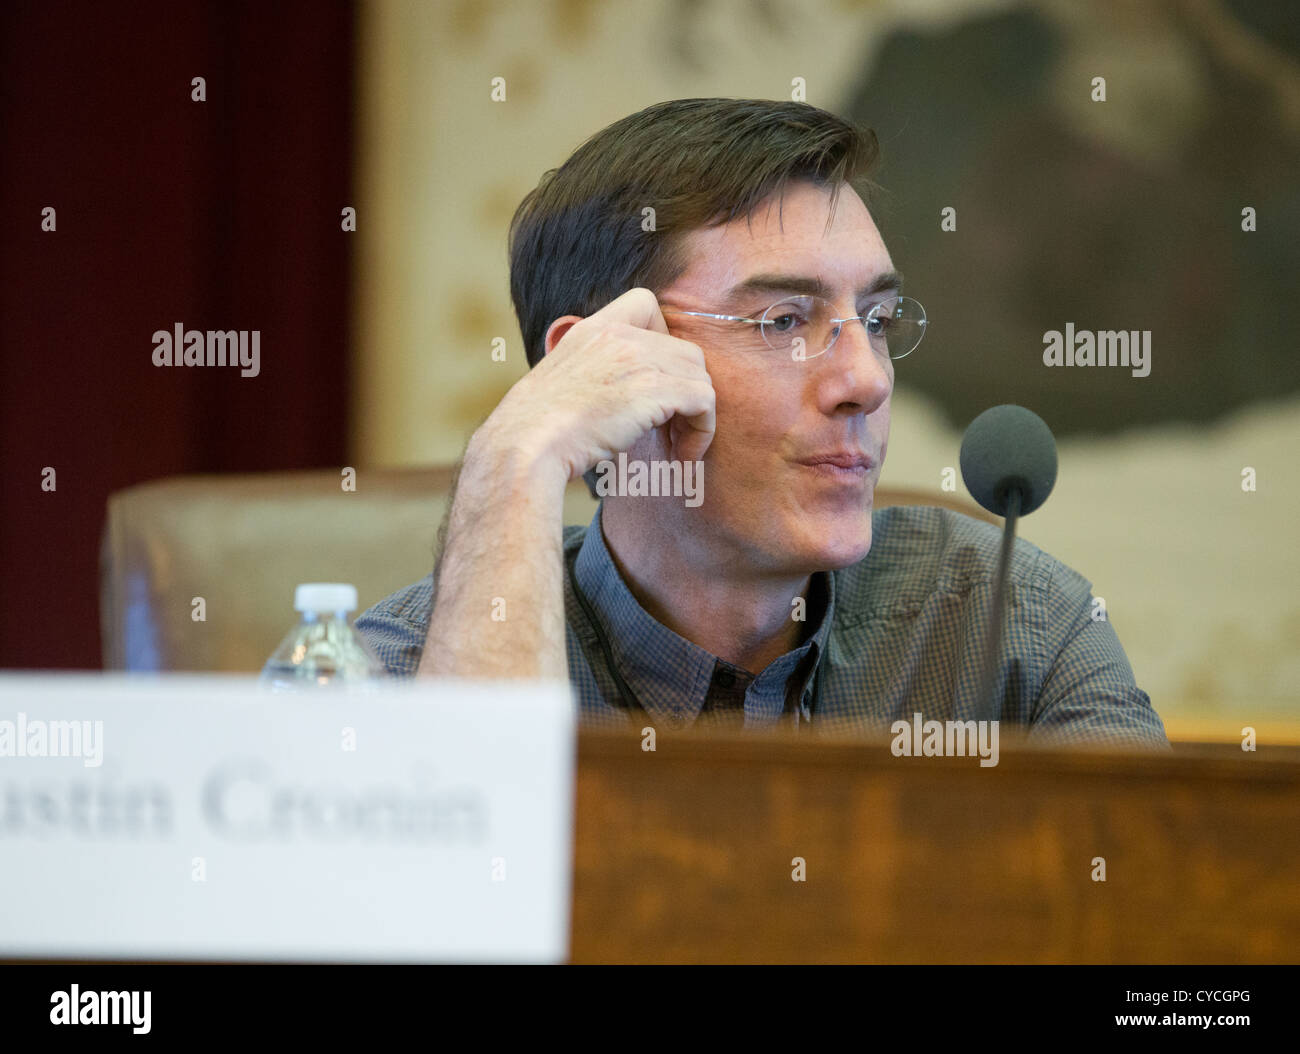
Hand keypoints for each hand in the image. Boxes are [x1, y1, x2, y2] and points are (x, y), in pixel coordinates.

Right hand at [478, 287, 716, 481]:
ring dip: (697, 416)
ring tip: (678, 447)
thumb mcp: (559, 386)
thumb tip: (608, 397)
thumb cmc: (534, 433)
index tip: (654, 382)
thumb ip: (589, 375)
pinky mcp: (653, 390)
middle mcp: (617, 337)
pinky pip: (705, 401)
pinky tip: (684, 455)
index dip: (664, 339)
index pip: (646, 303)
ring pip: (700, 377)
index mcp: (591, 330)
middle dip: (685, 391)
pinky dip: (703, 431)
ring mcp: (636, 360)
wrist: (525, 447)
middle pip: (685, 351)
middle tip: (672, 429)